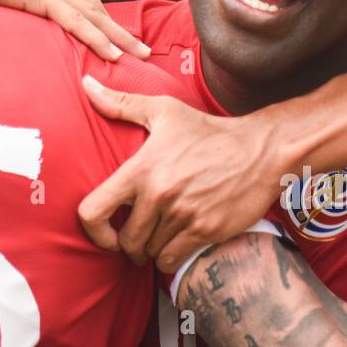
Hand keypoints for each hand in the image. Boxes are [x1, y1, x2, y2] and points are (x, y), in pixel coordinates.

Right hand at [0, 0, 148, 62]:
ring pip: (91, 14)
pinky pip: (72, 19)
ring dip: (118, 36)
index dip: (101, 21)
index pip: (78, 4)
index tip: (118, 39)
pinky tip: (110, 53)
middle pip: (93, 8)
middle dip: (120, 30)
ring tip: (139, 55)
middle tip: (143, 51)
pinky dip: (94, 36)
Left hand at [77, 77, 289, 272]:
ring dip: (152, 250)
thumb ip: (121, 103)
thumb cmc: (208, 131)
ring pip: (150, 252)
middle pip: (126, 241)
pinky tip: (176, 244)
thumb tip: (86, 85)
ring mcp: (182, 214)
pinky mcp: (206, 230)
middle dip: (129, 244)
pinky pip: (172, 260)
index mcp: (141, 168)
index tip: (105, 232)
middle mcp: (159, 194)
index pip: (93, 211)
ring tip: (159, 237)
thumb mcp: (164, 111)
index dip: (93, 230)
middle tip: (139, 236)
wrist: (260, 150)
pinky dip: (170, 258)